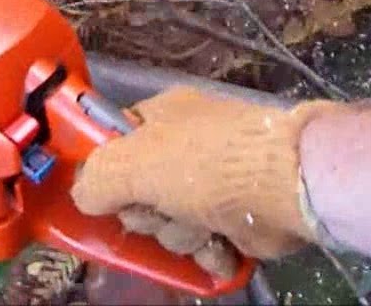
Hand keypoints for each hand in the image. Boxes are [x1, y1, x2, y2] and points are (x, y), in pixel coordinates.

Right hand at [71, 88, 343, 265]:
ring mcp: (214, 184)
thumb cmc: (204, 163)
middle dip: (149, 213)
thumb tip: (84, 195)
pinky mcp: (237, 217)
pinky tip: (220, 248)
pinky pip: (205, 243)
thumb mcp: (132, 163)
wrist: (286, 185)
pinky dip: (212, 252)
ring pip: (170, 224)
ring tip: (203, 227)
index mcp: (160, 118)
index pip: (116, 143)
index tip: (104, 195)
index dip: (108, 170)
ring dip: (182, 235)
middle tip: (160, 210)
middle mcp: (186, 147)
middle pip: (140, 193)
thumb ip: (95, 178)